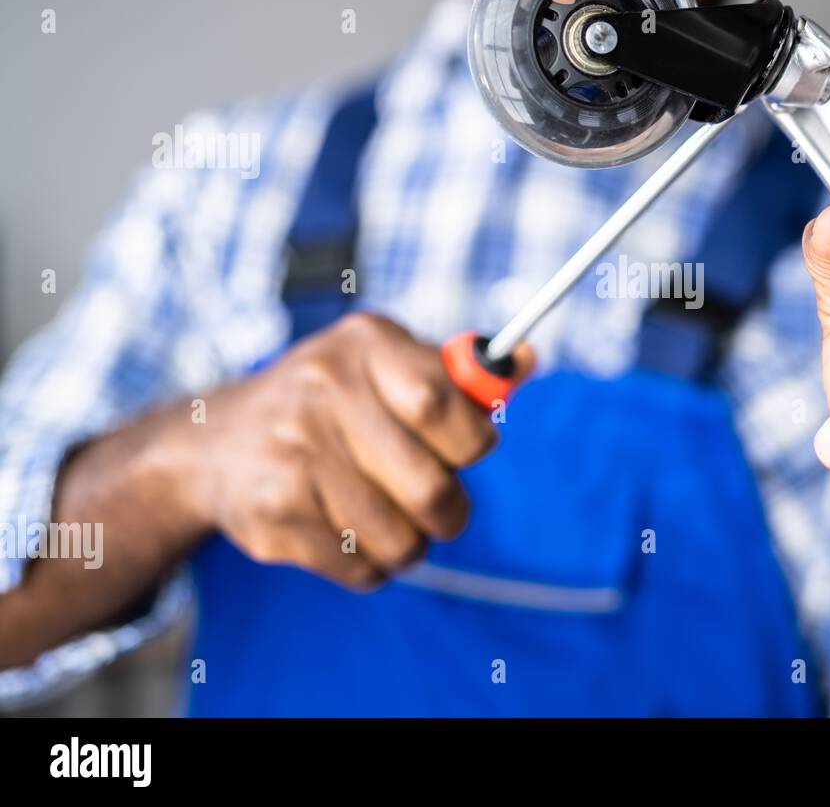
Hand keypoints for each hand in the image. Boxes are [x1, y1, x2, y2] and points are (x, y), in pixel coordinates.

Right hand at [182, 313, 531, 587]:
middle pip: (431, 490)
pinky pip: (361, 570)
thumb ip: (460, 375)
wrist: (216, 443)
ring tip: (386, 517)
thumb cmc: (332, 402)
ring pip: (401, 542)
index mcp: (363, 344)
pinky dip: (370, 565)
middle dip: (450, 512)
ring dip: (410, 543)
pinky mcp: (271, 516)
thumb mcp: (387, 364)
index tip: (467, 451)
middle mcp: (321, 391)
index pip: (441, 405)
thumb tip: (528, 361)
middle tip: (439, 507)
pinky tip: (346, 531)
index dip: (471, 443)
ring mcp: (291, 456)